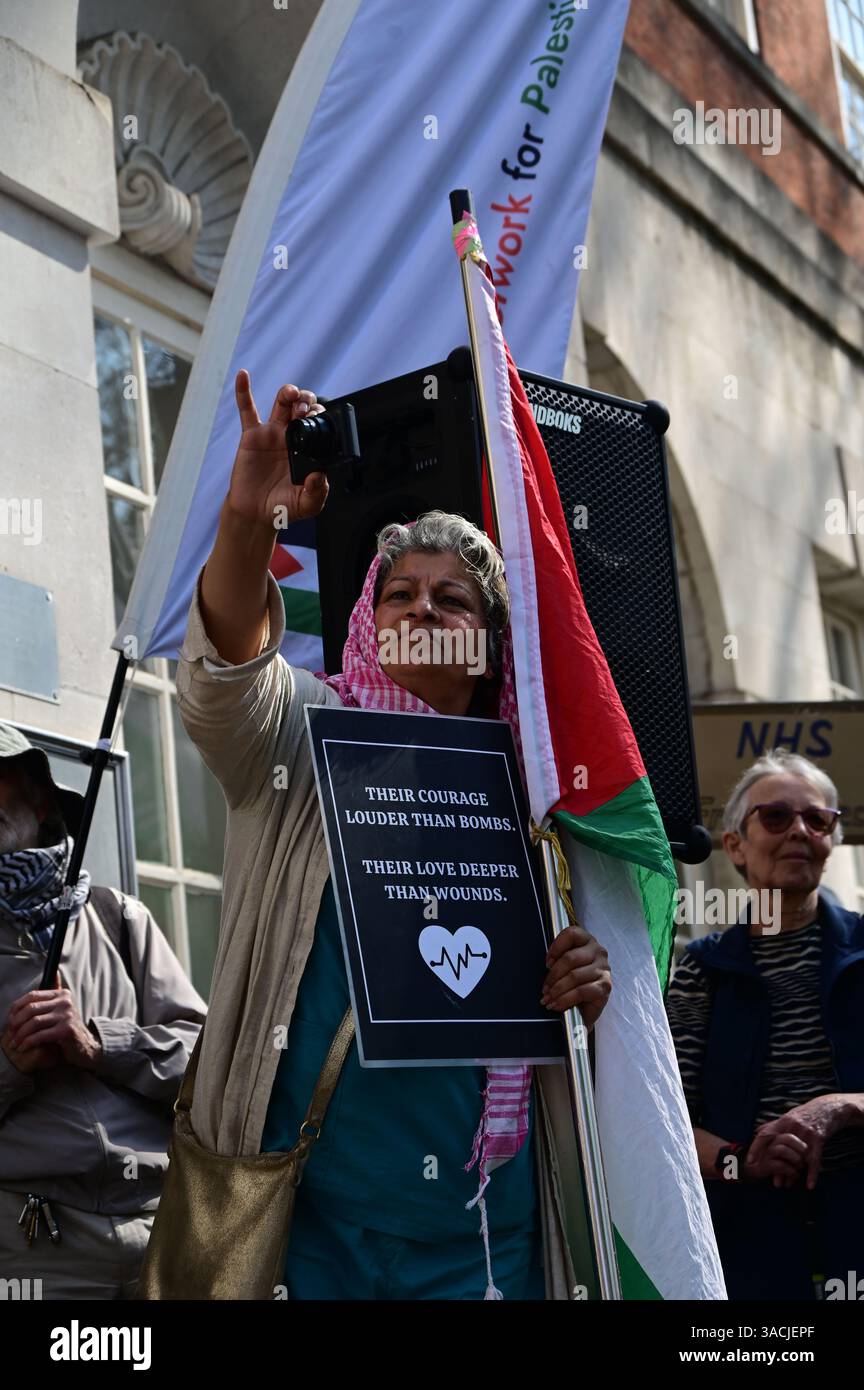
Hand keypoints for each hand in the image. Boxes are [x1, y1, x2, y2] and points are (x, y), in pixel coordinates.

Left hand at [3, 975, 101, 1070]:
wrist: (85, 1046)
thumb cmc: (68, 1028)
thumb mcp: (62, 1008)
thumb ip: (55, 994)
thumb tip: (56, 973)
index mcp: (61, 994)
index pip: (33, 995)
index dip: (17, 1006)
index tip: (9, 1018)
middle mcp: (65, 1002)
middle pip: (31, 1008)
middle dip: (16, 1021)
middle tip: (10, 1032)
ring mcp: (67, 1015)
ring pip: (34, 1022)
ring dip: (20, 1034)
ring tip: (14, 1043)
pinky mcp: (66, 1030)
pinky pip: (40, 1035)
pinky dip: (28, 1042)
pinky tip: (23, 1047)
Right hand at [225, 369, 328, 529]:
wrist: (256, 514)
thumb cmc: (283, 508)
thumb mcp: (307, 505)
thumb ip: (317, 493)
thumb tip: (319, 476)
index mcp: (308, 448)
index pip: (318, 422)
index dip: (320, 415)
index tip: (319, 420)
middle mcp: (292, 437)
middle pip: (302, 406)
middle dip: (307, 402)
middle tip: (304, 413)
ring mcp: (272, 434)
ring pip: (282, 402)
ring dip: (289, 392)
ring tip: (291, 397)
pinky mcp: (252, 436)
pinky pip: (247, 410)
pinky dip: (243, 391)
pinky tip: (243, 375)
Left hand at [541, 925, 610, 1028]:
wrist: (588, 1007)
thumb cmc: (575, 983)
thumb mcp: (565, 967)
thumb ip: (558, 960)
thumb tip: (548, 965)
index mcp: (587, 941)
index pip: (572, 933)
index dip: (556, 947)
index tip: (547, 963)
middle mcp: (598, 952)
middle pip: (570, 958)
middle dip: (553, 975)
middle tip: (544, 989)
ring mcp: (603, 969)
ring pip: (574, 976)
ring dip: (557, 990)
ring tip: (548, 999)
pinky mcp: (605, 986)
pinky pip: (581, 991)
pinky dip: (566, 999)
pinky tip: (558, 1005)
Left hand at [746, 1095, 849, 1189]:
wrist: (827, 1108)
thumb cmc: (806, 1113)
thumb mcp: (788, 1116)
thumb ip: (773, 1125)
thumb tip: (757, 1131)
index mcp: (783, 1122)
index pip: (765, 1134)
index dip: (756, 1147)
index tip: (750, 1161)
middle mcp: (792, 1127)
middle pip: (781, 1150)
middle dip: (777, 1167)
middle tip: (775, 1182)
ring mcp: (806, 1133)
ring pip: (797, 1157)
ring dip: (793, 1172)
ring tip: (789, 1184)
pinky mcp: (819, 1139)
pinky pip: (814, 1159)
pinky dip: (812, 1173)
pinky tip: (809, 1185)